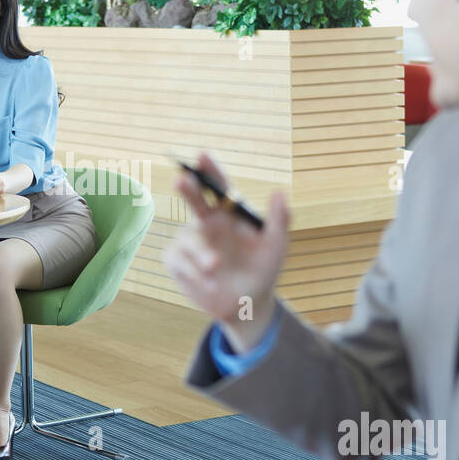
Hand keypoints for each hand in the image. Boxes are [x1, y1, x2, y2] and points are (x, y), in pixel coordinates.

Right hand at [162, 152, 289, 351]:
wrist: (247, 304)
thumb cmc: (263, 269)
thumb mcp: (276, 246)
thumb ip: (280, 220)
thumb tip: (279, 192)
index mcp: (230, 213)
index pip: (219, 186)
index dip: (210, 169)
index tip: (202, 155)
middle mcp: (208, 222)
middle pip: (193, 200)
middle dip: (187, 189)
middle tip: (181, 179)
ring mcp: (192, 241)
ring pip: (187, 240)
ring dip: (200, 253)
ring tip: (215, 268)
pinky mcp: (179, 262)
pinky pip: (179, 261)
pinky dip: (193, 272)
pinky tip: (208, 284)